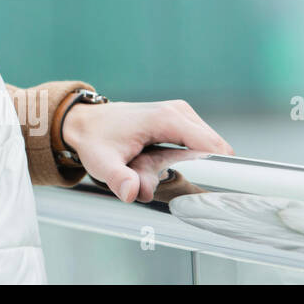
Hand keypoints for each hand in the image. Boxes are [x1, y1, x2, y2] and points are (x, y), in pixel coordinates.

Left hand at [61, 98, 233, 203]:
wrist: (84, 122)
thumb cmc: (95, 140)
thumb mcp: (102, 163)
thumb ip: (118, 178)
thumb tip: (132, 192)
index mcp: (167, 118)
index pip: (213, 147)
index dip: (219, 170)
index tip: (210, 190)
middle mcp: (179, 111)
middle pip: (215, 148)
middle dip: (203, 170)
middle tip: (175, 182)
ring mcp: (181, 112)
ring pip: (209, 147)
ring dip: (196, 164)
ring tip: (165, 170)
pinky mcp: (180, 118)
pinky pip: (201, 143)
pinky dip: (193, 158)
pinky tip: (169, 163)